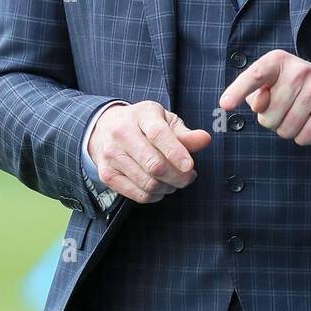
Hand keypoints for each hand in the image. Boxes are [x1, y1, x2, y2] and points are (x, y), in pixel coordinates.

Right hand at [88, 100, 211, 203]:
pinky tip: (161, 187)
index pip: (158, 134)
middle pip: (154, 164)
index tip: (190, 166)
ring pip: (147, 183)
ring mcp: (111, 155)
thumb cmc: (144, 124)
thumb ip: (186, 133)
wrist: (105, 127)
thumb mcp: (166, 121)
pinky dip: (155, 196)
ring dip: (168, 187)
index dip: (176, 153)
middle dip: (178, 176)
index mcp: (142, 114)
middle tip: (189, 177)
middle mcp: (122, 133)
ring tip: (175, 181)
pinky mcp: (106, 174)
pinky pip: (137, 195)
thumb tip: (205, 140)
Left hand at [219, 49, 310, 145]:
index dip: (238, 90)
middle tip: (286, 110)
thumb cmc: (297, 88)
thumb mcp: (274, 82)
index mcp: (279, 61)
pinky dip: (303, 137)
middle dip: (272, 121)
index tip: (225, 104)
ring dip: (288, 130)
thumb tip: (257, 105)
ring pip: (285, 129)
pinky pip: (302, 137)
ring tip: (299, 115)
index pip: (255, 75)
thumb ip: (257, 92)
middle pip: (268, 115)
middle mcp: (299, 71)